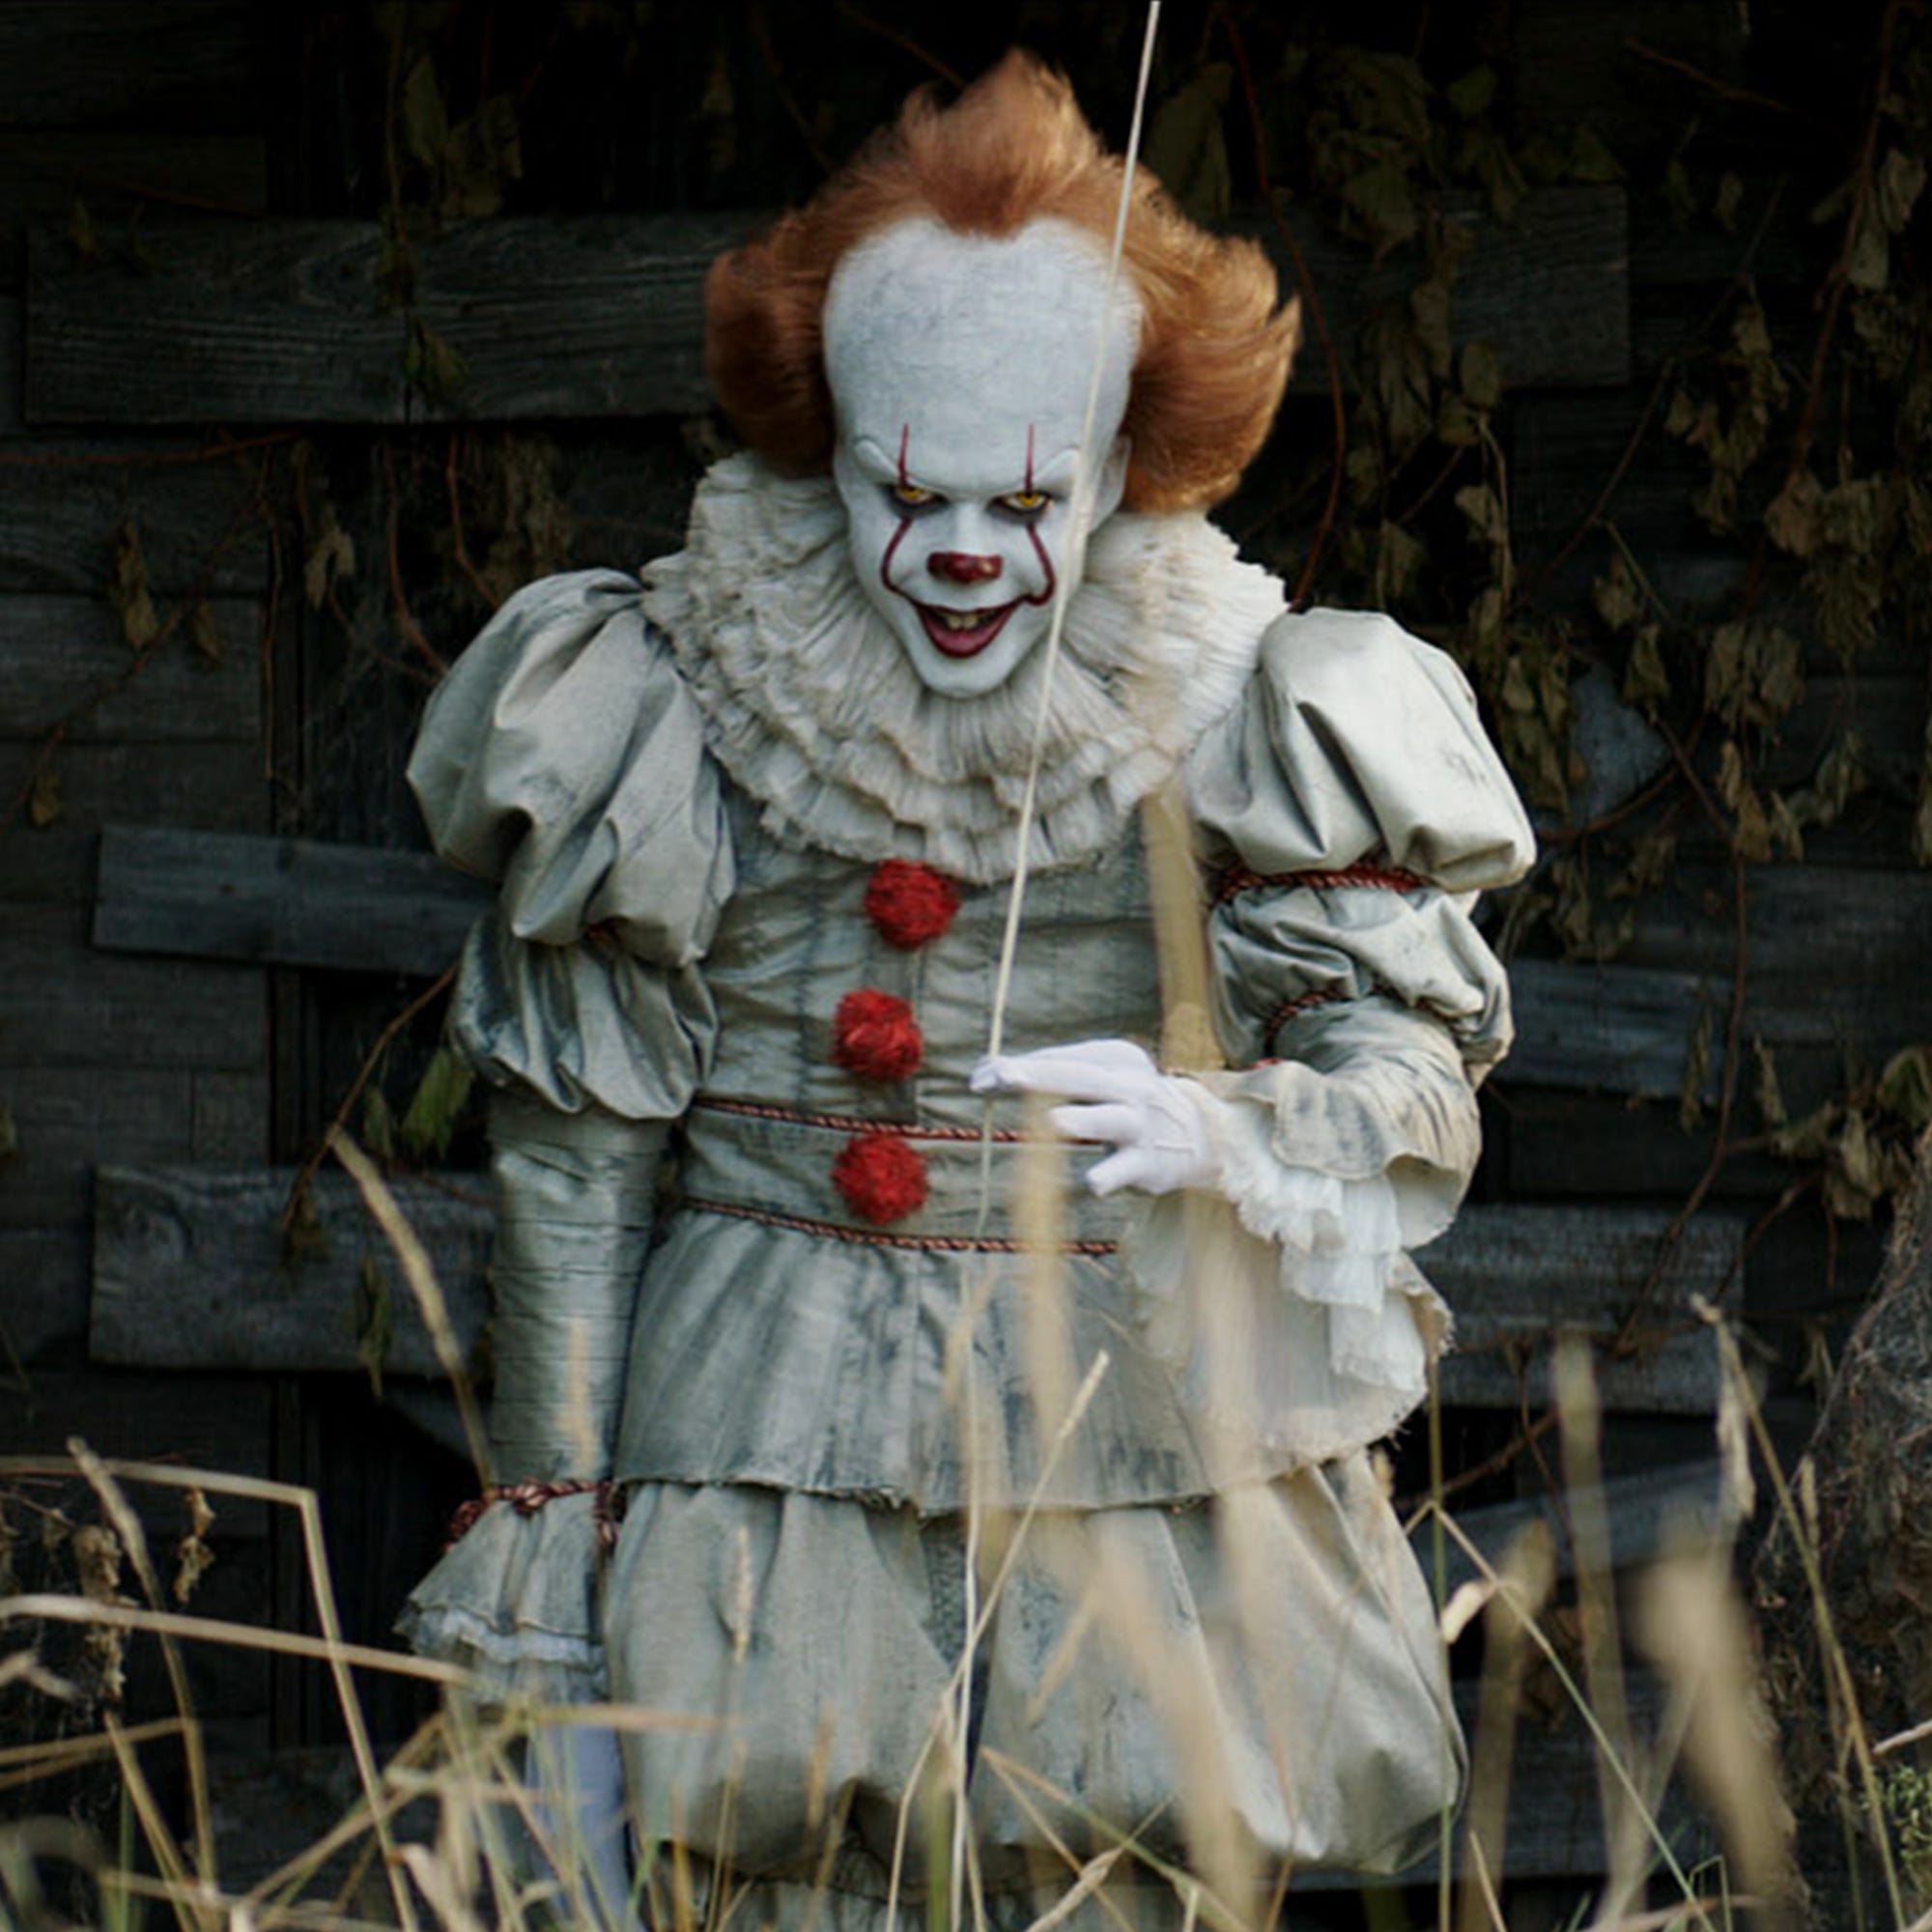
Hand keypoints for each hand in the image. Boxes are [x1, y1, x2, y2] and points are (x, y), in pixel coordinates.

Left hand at [969, 1038, 1216, 1197]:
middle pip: (1081, 1078)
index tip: (978, 1081)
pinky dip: (1109, 1176)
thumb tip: (982, 1071)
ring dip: (1083, 1120)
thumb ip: (1047, 1075)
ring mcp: (1141, 1125)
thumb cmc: (1128, 1102)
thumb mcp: (1099, 1078)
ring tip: (1053, 1119)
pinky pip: (1126, 1170)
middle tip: (1002, 1075)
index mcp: (1115, 1058)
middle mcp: (1131, 1086)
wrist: (1199, 1136)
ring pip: (1110, 1121)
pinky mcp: (1149, 1164)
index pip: (1061, 1060)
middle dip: (1040, 1076)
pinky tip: (1092, 1184)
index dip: (1019, 1067)